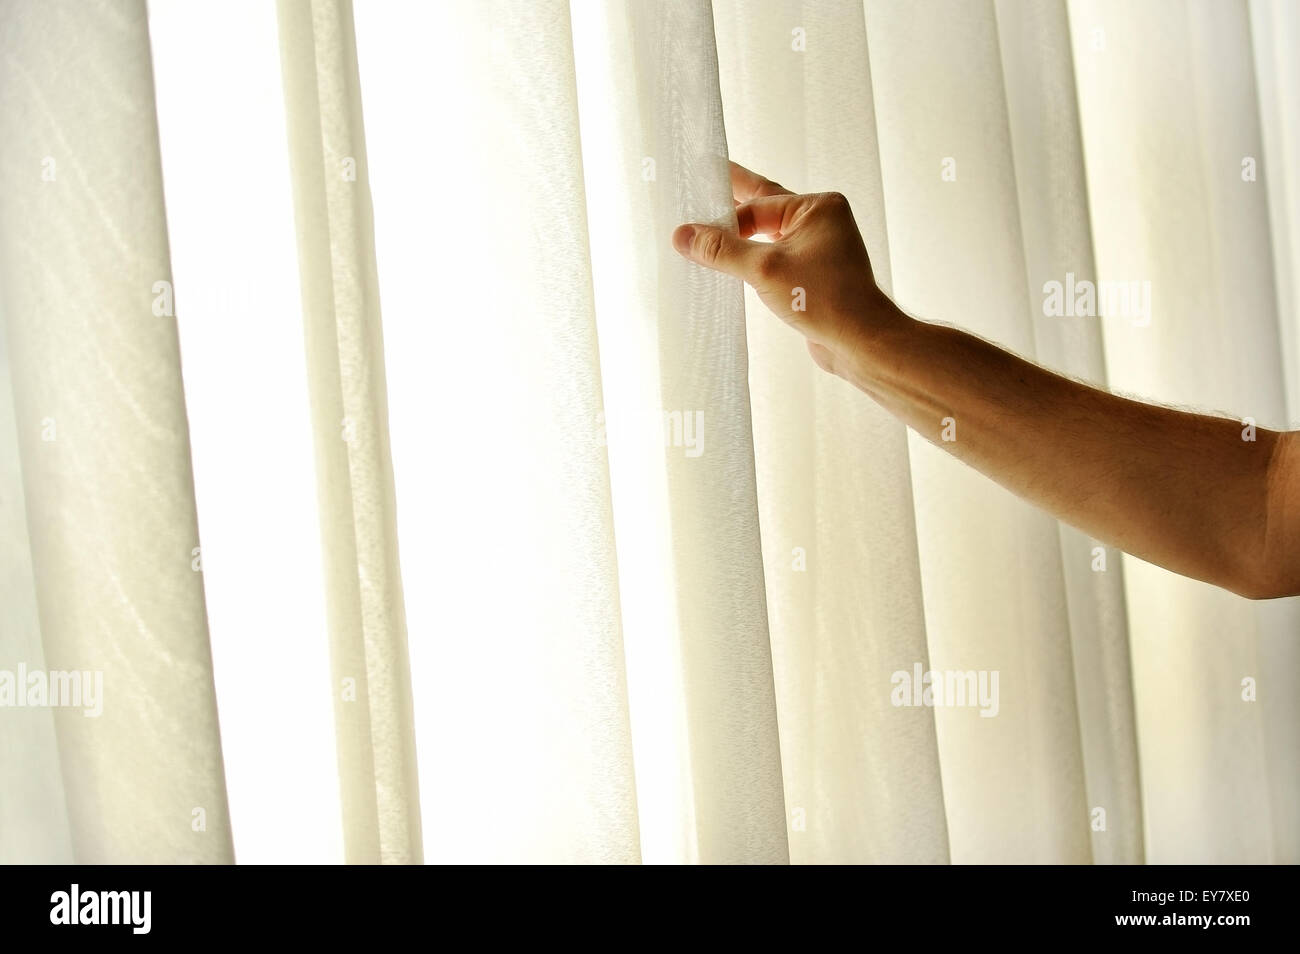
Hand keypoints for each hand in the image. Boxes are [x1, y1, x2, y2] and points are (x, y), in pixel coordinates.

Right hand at [672, 161, 906, 379]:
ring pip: (768, 234)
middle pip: (764, 207)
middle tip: (703, 181)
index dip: (722, 219)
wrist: (860, 342)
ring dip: (740, 234)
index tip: (690, 230)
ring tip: (709, 222)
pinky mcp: (813, 273)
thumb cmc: (825, 300)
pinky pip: (775, 256)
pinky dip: (752, 257)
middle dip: (732, 201)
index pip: (757, 206)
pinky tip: (732, 261)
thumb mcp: (764, 270)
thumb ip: (722, 251)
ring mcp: (819, 247)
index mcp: (818, 208)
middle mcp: (821, 222)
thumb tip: (683, 235)